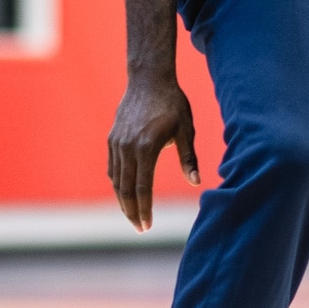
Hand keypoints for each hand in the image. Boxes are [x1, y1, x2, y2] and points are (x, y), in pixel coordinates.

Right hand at [108, 73, 200, 230]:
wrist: (148, 79)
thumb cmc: (172, 104)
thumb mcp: (185, 129)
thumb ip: (189, 158)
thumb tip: (196, 183)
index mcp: (146, 148)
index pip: (143, 188)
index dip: (144, 210)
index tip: (147, 226)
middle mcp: (127, 148)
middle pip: (125, 189)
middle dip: (131, 211)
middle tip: (139, 228)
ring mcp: (116, 143)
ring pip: (116, 180)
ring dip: (123, 200)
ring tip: (133, 214)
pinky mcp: (112, 139)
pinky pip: (112, 168)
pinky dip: (117, 183)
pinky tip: (125, 192)